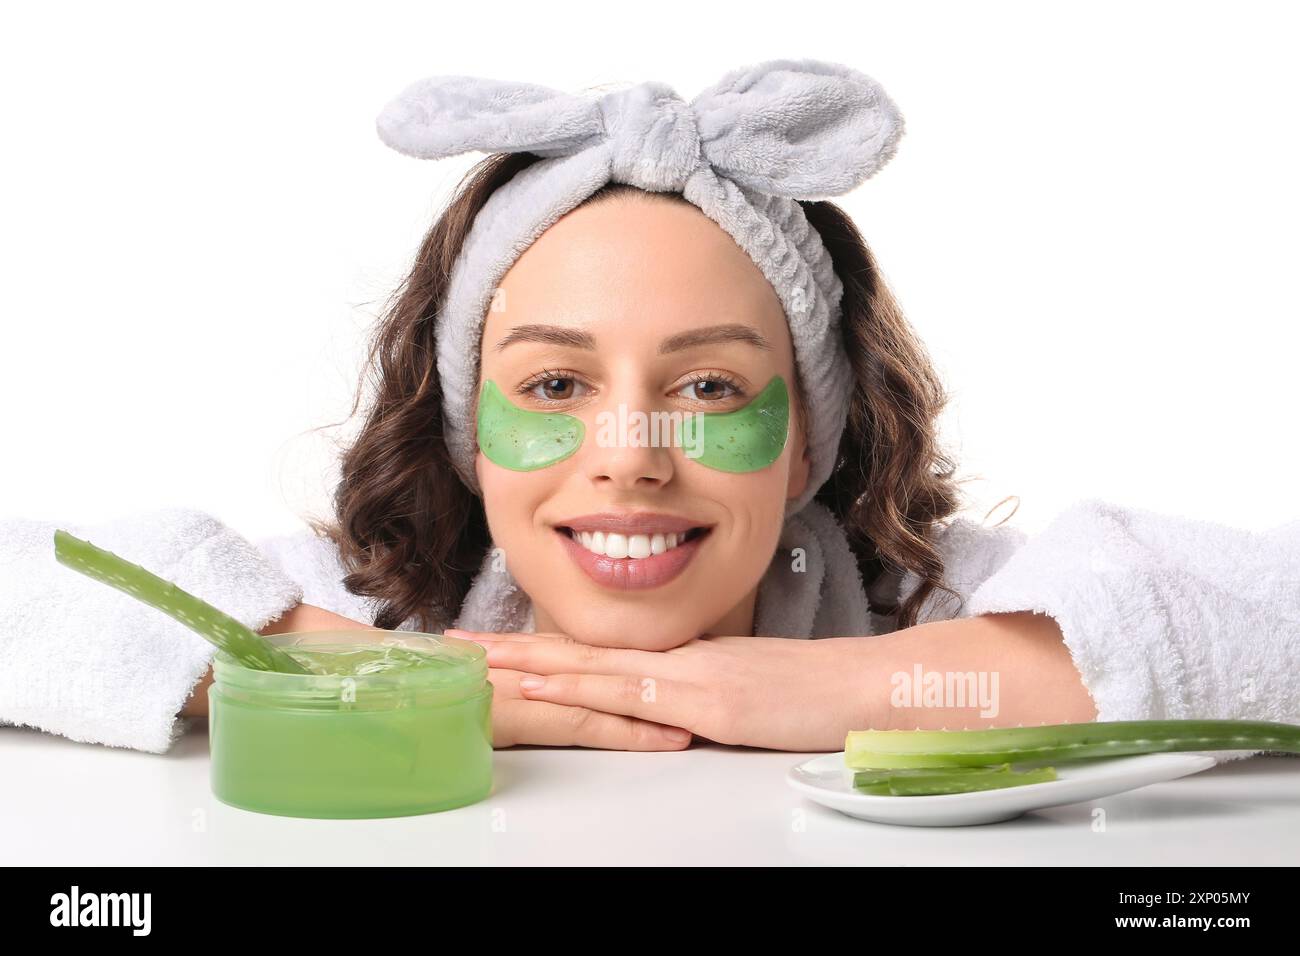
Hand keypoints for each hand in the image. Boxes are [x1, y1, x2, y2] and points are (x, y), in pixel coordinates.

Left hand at [444, 628, 880, 751]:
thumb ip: (707, 700)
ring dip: (527, 664)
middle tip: (451, 643)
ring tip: (473, 660)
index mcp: (684, 661)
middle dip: (511, 649)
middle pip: (578, 653)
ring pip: (591, 667)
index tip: (494, 647)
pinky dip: (579, 688)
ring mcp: (689, 678)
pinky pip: (630, 694)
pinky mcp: (708, 701)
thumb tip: (678, 715)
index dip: (542, 649)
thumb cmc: (817, 694)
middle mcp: (676, 661)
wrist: (867, 685)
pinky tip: (543, 687)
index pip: (598, 653)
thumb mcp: (750, 695)